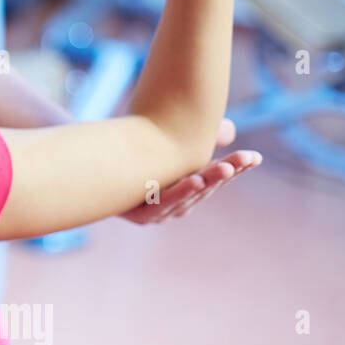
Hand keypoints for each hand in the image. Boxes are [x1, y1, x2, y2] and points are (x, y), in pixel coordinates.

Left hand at [120, 117, 261, 223]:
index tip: (255, 157)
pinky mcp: (137, 215)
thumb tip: (229, 129)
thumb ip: (197, 135)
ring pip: (187, 198)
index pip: (218, 177)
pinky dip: (177, 194)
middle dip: (224, 174)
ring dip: (207, 183)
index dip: (237, 168)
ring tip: (223, 168)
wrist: (89, 165)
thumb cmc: (132, 150)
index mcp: (188, 186)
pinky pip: (160, 206)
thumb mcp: (167, 139)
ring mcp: (157, 211)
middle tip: (241, 160)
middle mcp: (175, 202)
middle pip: (205, 188)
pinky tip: (192, 179)